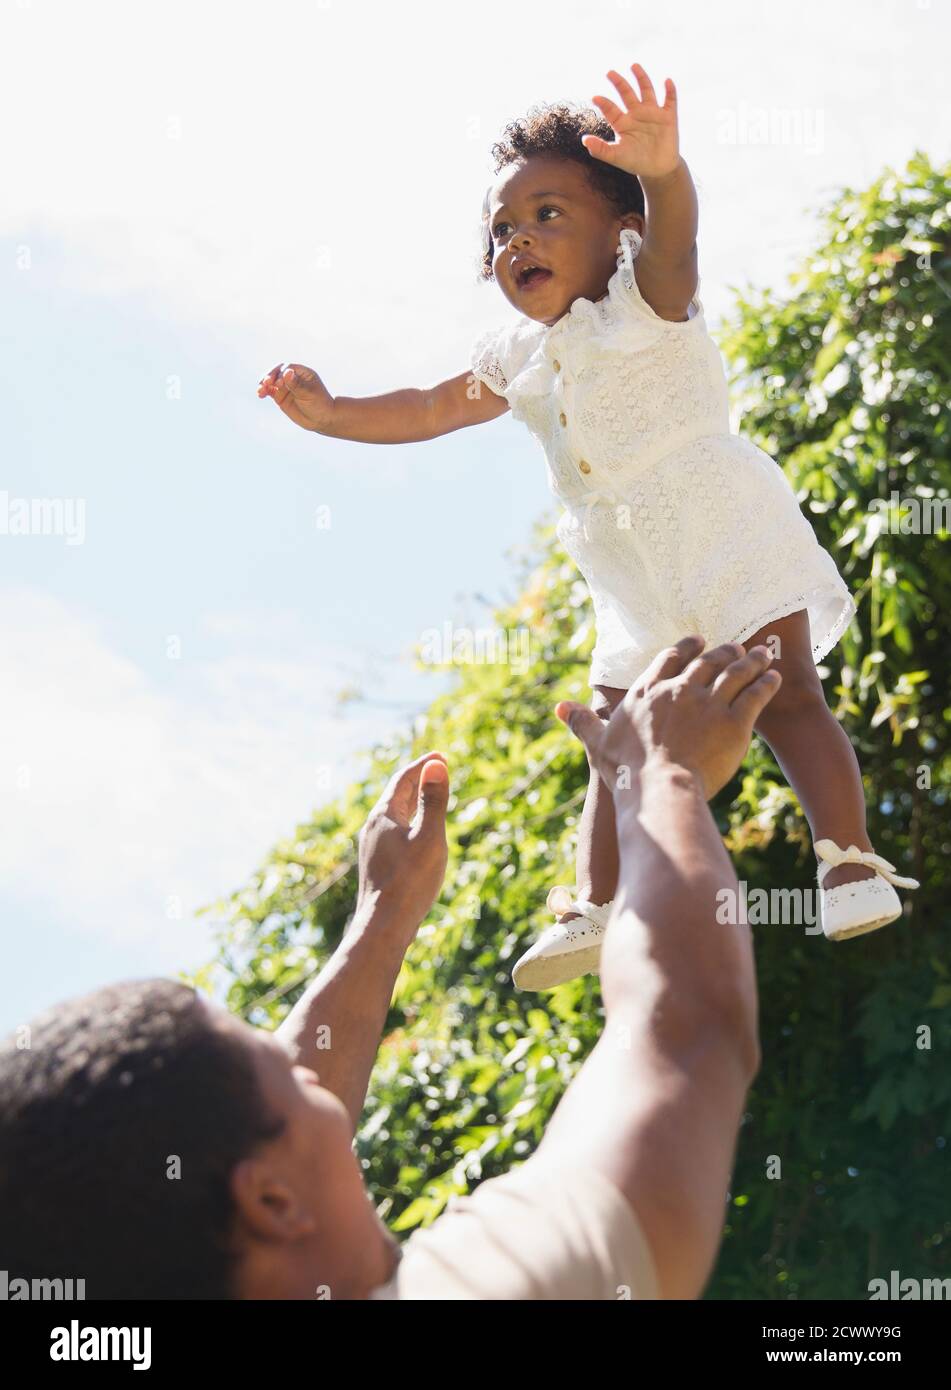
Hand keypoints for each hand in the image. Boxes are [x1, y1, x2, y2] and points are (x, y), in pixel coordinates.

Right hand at [257, 362, 335, 432]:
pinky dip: (264, 391)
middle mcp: (292, 377)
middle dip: (270, 377)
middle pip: (277, 372)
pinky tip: (260, 394)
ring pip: (271, 381)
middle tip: (266, 383)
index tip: (279, 384)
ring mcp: (285, 386)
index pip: (288, 368)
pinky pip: (269, 390)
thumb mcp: (308, 394)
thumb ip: (296, 384)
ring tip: (260, 391)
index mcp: (302, 372)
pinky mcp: (280, 395)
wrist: (321, 420)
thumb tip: (287, 372)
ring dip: (264, 384)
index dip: (281, 373)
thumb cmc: (319, 404)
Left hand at [355, 751, 449, 931]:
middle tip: (438, 769)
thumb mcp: (429, 836)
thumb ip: (433, 800)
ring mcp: (372, 846)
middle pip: (396, 794)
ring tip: (430, 796)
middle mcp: (373, 827)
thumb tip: (436, 764)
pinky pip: (394, 832)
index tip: (441, 755)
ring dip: (413, 801)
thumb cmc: (410, 881)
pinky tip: (417, 834)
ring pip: (395, 815)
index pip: (403, 779)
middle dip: (418, 780)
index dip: (423, 765)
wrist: (383, 925)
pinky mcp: (376, 864)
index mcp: (383, 815)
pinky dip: (409, 821)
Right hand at [556, 636, 781, 801]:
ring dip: (751, 660)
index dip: (687, 647)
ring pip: (736, 671)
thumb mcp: (598, 743)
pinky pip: (756, 694)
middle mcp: (680, 689)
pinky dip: (766, 683)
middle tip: (736, 646)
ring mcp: (709, 703)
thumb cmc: (627, 771)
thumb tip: (560, 708)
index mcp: (649, 691)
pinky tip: (773, 677)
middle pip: (708, 660)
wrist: (660, 790)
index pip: (671, 657)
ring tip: (761, 654)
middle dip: (724, 650)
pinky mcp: (735, 721)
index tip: (698, 641)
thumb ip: (582, 721)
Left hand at [583, 63, 680, 180]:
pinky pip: (670, 100)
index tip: (595, 98)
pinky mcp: (668, 116)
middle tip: (609, 73)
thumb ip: (600, 149)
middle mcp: (636, 113)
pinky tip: (667, 81)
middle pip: (626, 93)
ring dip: (641, 78)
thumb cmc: (635, 162)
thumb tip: (584, 140)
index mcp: (622, 122)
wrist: (657, 169)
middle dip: (619, 83)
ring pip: (646, 90)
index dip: (604, 104)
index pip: (611, 109)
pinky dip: (670, 90)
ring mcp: (652, 113)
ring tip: (633, 66)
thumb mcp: (616, 156)